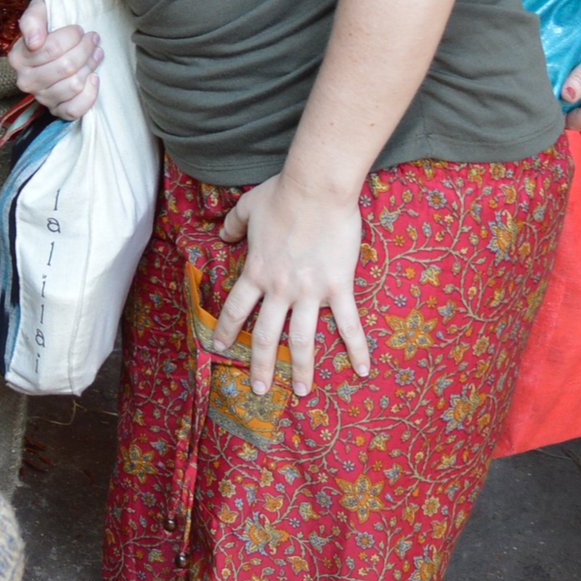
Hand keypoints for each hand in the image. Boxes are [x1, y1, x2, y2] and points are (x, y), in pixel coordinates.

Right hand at [7, 0, 102, 119]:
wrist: (54, 45)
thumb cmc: (48, 27)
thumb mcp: (38, 12)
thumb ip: (32, 19)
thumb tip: (34, 42)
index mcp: (18, 57)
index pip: (51, 48)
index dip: (72, 37)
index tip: (79, 29)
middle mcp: (26, 80)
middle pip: (66, 67)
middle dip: (85, 50)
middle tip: (93, 39)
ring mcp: (41, 97)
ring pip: (73, 85)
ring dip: (90, 67)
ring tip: (95, 54)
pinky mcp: (56, 110)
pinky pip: (74, 110)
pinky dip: (88, 95)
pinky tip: (94, 78)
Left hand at [212, 173, 371, 397]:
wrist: (316, 189)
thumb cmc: (282, 194)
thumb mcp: (247, 207)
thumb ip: (233, 224)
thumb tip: (221, 233)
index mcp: (256, 271)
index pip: (235, 308)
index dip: (225, 329)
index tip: (218, 347)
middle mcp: (279, 289)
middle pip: (265, 335)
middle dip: (259, 365)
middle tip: (257, 390)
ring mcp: (310, 291)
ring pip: (301, 340)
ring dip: (300, 369)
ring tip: (300, 391)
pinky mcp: (338, 287)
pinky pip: (349, 324)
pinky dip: (356, 349)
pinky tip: (362, 370)